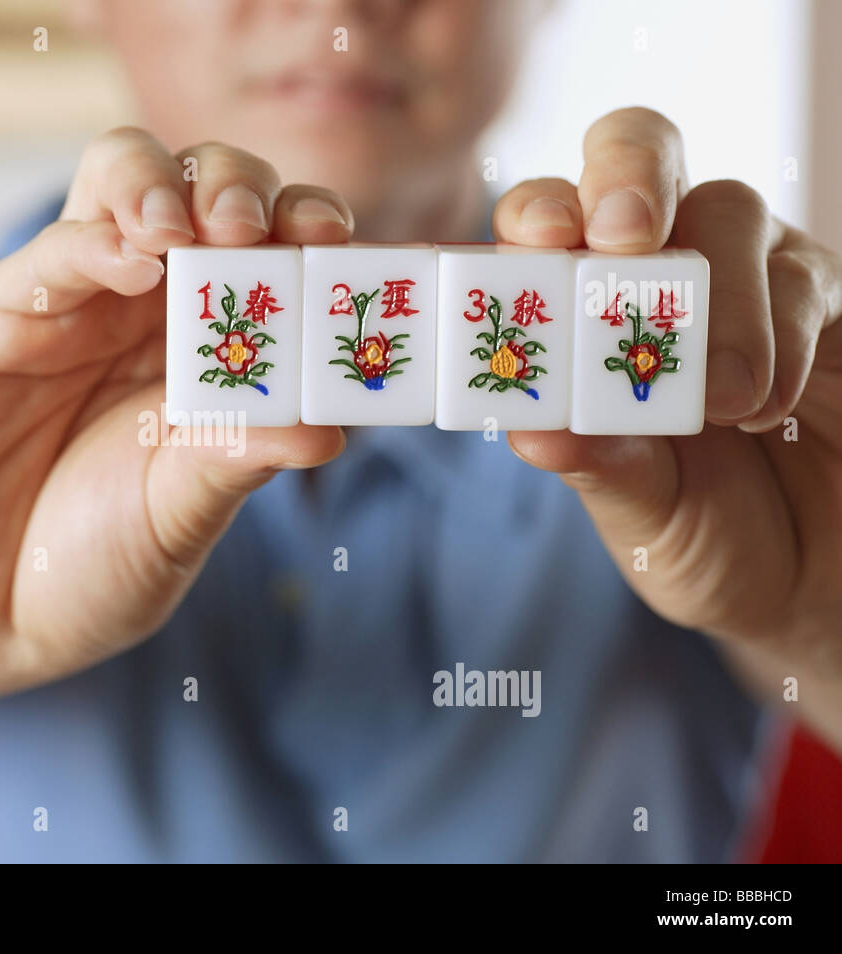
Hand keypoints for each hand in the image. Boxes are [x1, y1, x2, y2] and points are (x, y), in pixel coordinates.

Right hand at [0, 127, 347, 694]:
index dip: (301, 223)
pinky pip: (41, 258)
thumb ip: (240, 459)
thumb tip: (330, 431)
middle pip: (195, 184)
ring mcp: (68, 301)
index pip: (266, 242)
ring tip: (191, 232)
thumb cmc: (96, 559)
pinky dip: (90, 246)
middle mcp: (143, 303)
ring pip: (113, 179)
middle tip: (254, 227)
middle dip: (234, 184)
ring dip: (159, 185)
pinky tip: (133, 266)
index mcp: (207, 339)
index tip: (331, 240)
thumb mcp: (181, 514)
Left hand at [494, 108, 841, 664]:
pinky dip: (786, 337)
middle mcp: (657, 266)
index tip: (542, 238)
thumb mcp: (638, 510)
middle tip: (627, 241)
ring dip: (719, 304)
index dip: (539, 209)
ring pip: (731, 213)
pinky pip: (807, 278)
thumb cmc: (698, 529)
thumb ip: (595, 464)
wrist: (809, 573)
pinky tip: (769, 411)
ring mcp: (744, 270)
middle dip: (629, 176)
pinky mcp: (823, 299)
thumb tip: (531, 430)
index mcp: (578, 307)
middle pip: (639, 151)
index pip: (545, 217)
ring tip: (725, 406)